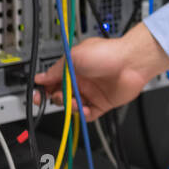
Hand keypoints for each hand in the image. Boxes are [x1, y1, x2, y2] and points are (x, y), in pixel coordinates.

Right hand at [33, 22, 168, 121]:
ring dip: (69, 106)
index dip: (43, 89)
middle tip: (58, 96)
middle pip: (60, 95)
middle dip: (55, 98)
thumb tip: (40, 77)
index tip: (38, 94)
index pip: (52, 81)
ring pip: (72, 106)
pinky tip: (83, 108)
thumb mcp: (74, 56)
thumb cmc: (106, 53)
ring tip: (73, 101)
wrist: (131, 62)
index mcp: (72, 68)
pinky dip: (82, 114)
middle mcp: (81, 81)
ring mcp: (91, 93)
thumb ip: (56, 70)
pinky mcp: (101, 103)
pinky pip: (87, 114)